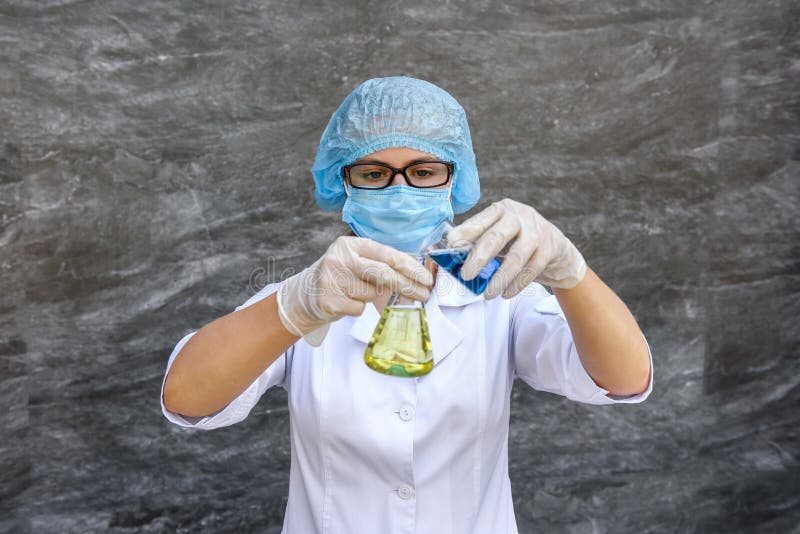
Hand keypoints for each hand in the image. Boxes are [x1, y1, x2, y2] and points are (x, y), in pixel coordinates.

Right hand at [277, 236, 433, 345]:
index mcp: (351, 244)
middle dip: (407, 286)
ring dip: (372, 298)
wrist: (306, 294)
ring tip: (356, 293)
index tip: (426, 279)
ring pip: (371, 293)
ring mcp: (332, 278)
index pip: (388, 254)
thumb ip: (383, 266)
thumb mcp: (358, 263)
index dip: (410, 267)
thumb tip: (417, 278)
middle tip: (423, 295)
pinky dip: (358, 308)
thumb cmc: (341, 278)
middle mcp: (340, 257)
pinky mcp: (328, 299)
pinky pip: (358, 308)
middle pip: (383, 273)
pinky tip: (346, 302)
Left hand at [448, 198, 585, 297]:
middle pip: (497, 236)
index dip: (466, 231)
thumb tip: (453, 252)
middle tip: (465, 275)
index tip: (451, 243)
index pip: (481, 220)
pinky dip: (517, 284)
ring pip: (516, 257)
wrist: (557, 250)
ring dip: (500, 278)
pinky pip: (532, 269)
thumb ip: (478, 241)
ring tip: (487, 295)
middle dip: (479, 257)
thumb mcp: (499, 235)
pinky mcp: (550, 247)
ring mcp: (537, 230)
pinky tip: (506, 294)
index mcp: (501, 210)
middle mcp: (520, 216)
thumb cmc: (518, 242)